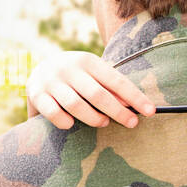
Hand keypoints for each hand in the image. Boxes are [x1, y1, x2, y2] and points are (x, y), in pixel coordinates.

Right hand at [26, 51, 155, 128]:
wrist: (40, 70)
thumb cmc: (78, 78)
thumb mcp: (94, 76)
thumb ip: (111, 88)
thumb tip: (133, 105)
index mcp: (88, 61)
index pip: (116, 80)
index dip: (135, 97)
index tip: (150, 111)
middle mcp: (68, 68)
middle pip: (98, 94)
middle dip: (118, 111)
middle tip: (132, 123)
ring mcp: (51, 81)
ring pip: (75, 104)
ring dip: (92, 117)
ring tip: (103, 123)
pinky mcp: (36, 94)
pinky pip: (52, 111)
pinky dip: (64, 120)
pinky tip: (71, 125)